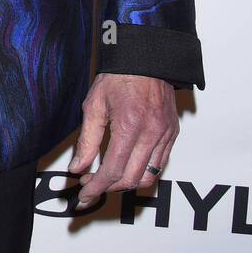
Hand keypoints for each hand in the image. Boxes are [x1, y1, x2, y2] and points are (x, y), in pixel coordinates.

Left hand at [68, 72, 178, 210]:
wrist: (146, 58)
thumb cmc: (118, 77)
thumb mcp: (94, 105)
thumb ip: (87, 140)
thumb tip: (78, 167)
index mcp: (129, 126)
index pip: (113, 170)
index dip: (97, 187)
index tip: (84, 195)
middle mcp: (151, 134)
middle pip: (131, 178)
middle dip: (108, 188)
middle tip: (90, 186)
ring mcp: (165, 135)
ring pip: (149, 176)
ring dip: (126, 184)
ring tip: (107, 179)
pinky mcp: (173, 134)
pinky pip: (160, 164)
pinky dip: (143, 172)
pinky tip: (127, 168)